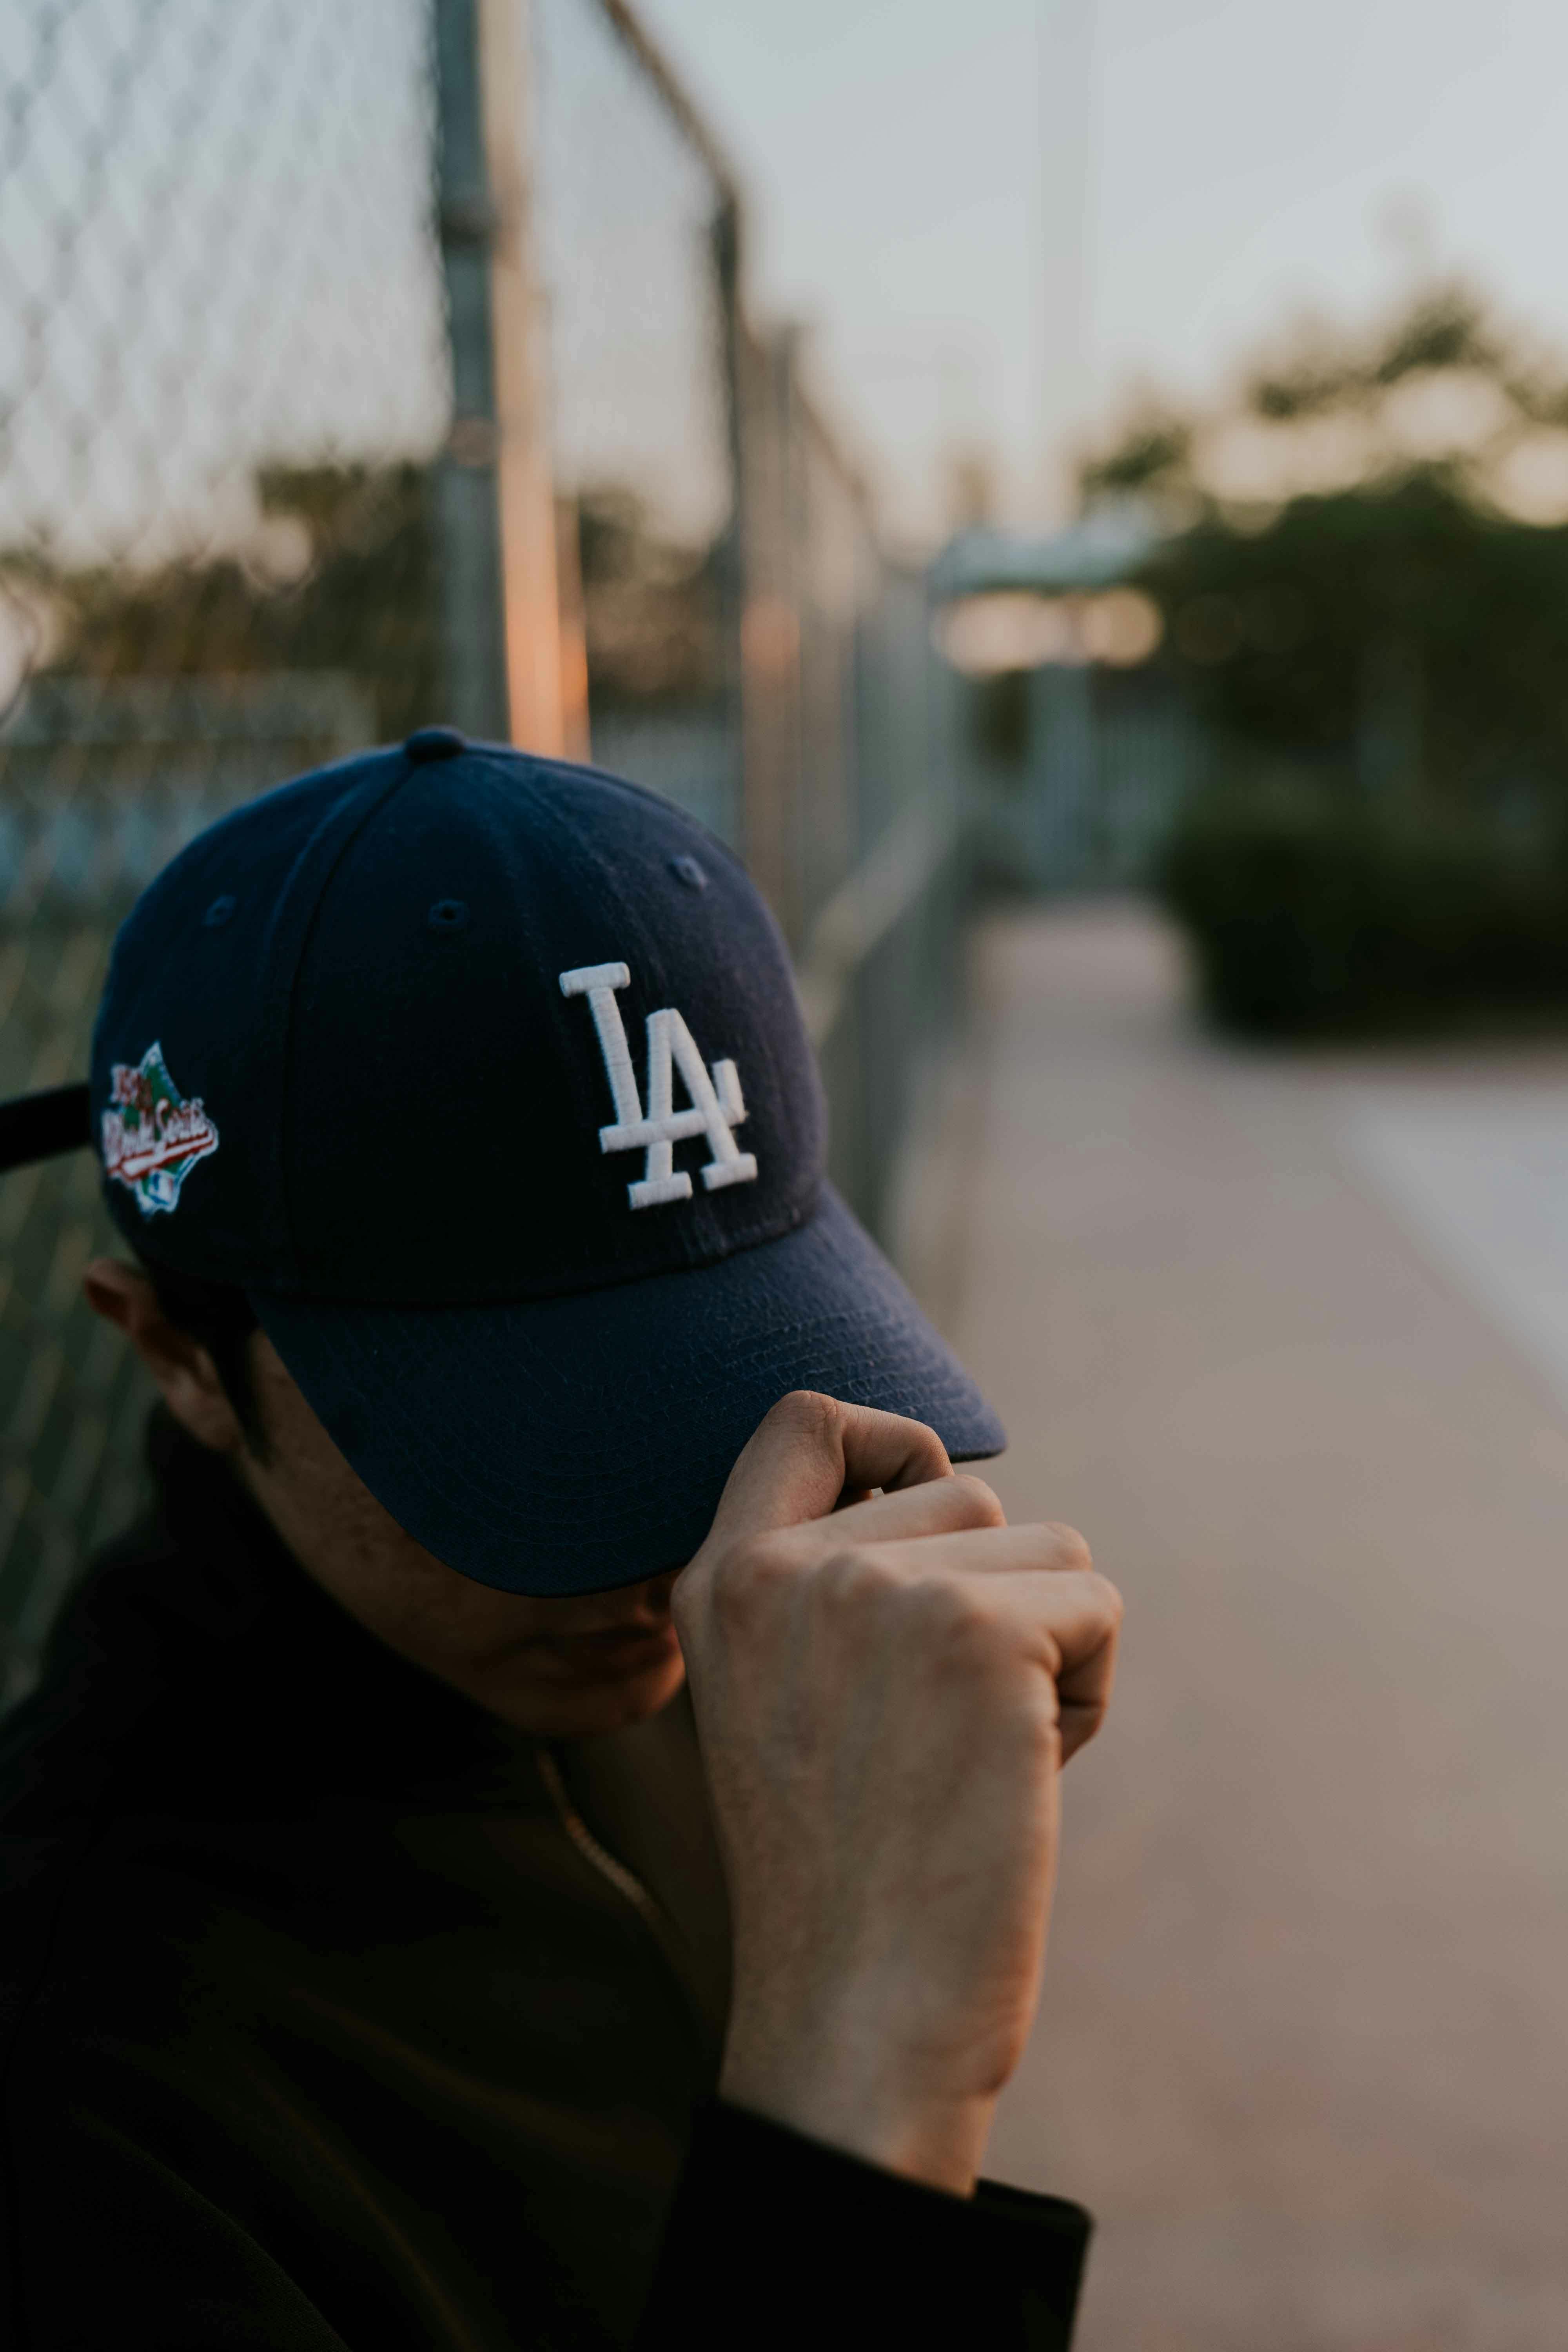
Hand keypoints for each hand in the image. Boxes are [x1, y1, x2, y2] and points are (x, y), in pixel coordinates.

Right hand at [672, 1392, 1121, 2195]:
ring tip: (983, 1756)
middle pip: (962, 1493)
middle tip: (947, 1727)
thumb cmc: (843, 1882)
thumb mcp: (786, 1702)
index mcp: (717, 1584)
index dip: (889, 1440)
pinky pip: (1096, 1604)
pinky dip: (1090, 1690)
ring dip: (1050, 1643)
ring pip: (1045, 1545)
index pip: (803, 1420)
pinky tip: (1026, 1776)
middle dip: (994, 1593)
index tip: (924, 1502)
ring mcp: (874, 1592)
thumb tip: (957, 1492)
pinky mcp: (975, 1633)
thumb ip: (831, 1593)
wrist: (857, 2021)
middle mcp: (781, 1569)